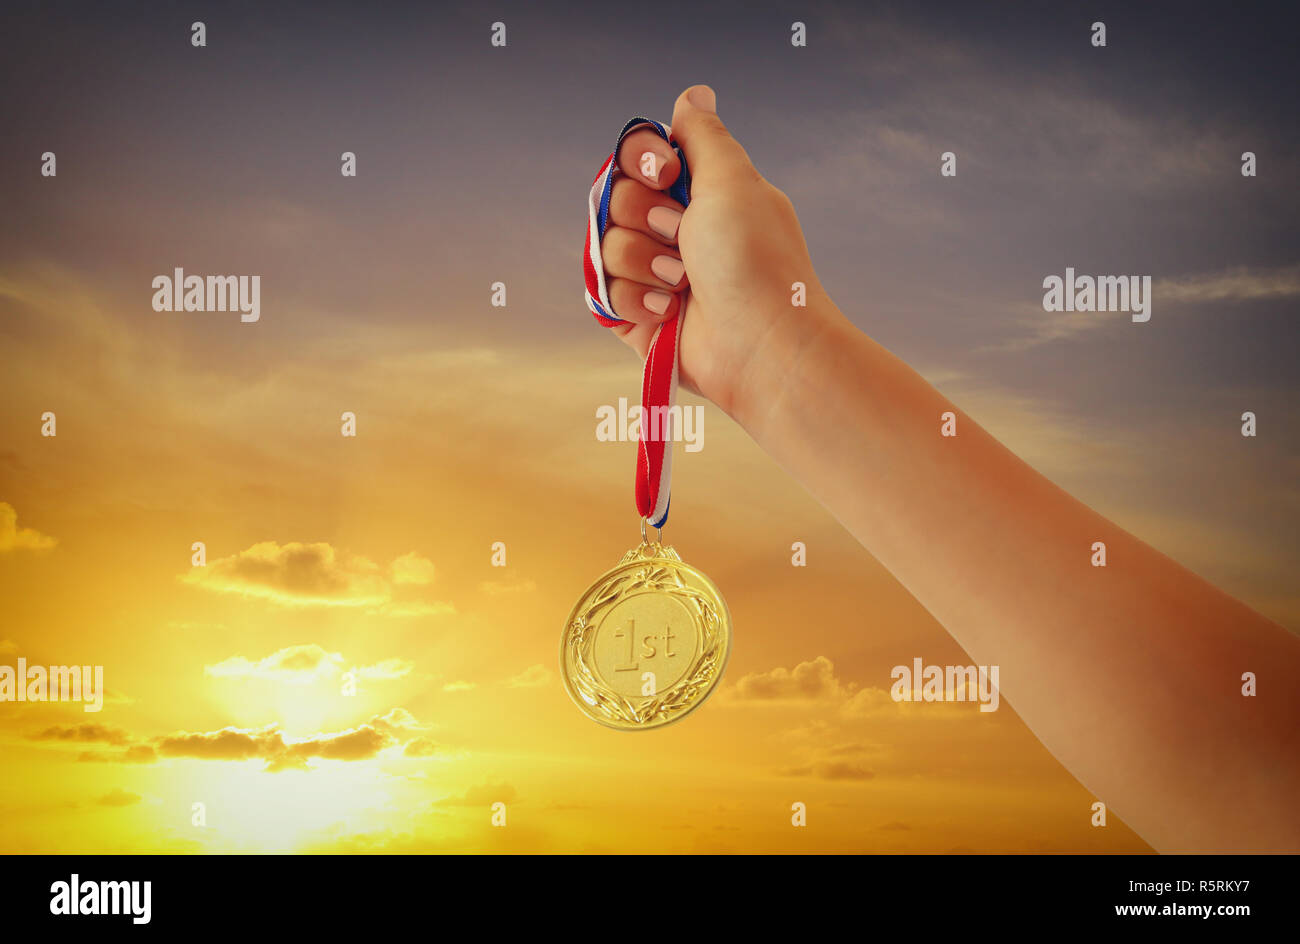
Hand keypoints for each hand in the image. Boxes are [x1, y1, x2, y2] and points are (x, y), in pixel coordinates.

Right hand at [597, 85, 835, 419]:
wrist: (758, 344)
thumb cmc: (755, 260)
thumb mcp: (733, 179)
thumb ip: (703, 134)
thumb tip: (694, 94)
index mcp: (699, 191)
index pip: (639, 154)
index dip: (643, 160)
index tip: (671, 174)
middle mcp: (674, 228)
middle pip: (614, 195)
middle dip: (645, 216)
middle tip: (683, 237)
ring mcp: (652, 272)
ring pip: (604, 244)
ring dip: (642, 261)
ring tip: (680, 283)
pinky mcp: (635, 315)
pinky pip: (601, 291)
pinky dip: (635, 300)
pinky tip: (669, 314)